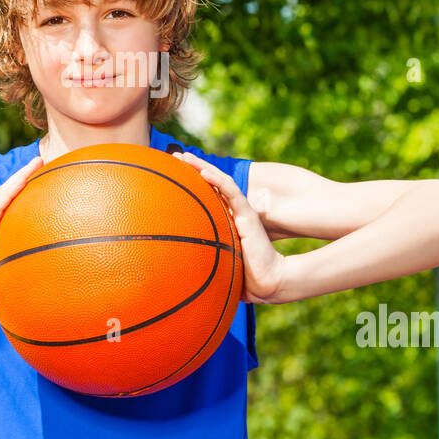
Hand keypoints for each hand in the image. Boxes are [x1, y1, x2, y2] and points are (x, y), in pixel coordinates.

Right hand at [0, 155, 42, 317]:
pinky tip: (27, 174)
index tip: (49, 182)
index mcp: (0, 236)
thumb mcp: (12, 276)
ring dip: (23, 175)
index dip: (30, 194)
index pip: (18, 210)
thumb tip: (54, 278)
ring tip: (38, 161)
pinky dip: (14, 185)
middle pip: (13, 196)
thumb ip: (26, 270)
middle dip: (28, 179)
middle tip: (46, 164)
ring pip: (7, 193)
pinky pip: (1, 200)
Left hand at [173, 151, 285, 304]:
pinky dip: (217, 181)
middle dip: (193, 168)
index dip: (191, 181)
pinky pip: (231, 193)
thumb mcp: (218, 261)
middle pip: (211, 183)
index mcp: (226, 220)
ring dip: (202, 167)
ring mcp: (241, 211)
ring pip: (220, 182)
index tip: (172, 173)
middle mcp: (233, 212)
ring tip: (185, 157)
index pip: (207, 194)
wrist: (266, 282)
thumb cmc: (244, 276)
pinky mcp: (248, 216)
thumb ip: (202, 258)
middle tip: (174, 156)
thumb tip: (176, 270)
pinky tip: (203, 172)